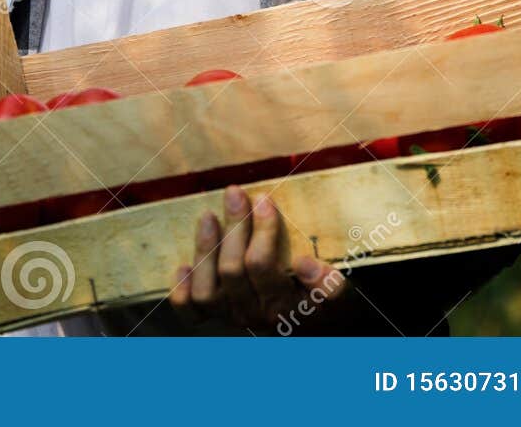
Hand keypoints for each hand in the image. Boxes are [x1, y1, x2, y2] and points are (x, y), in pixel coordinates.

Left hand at [170, 184, 349, 333]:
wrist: (311, 325)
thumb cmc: (321, 299)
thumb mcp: (339, 293)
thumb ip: (330, 285)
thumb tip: (305, 264)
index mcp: (283, 306)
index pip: (262, 265)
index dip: (260, 230)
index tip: (263, 199)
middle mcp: (253, 315)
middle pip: (232, 271)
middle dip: (233, 227)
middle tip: (235, 194)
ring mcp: (231, 317)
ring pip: (207, 290)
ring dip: (204, 249)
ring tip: (208, 215)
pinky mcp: (215, 317)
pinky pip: (190, 312)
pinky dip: (182, 291)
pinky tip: (181, 265)